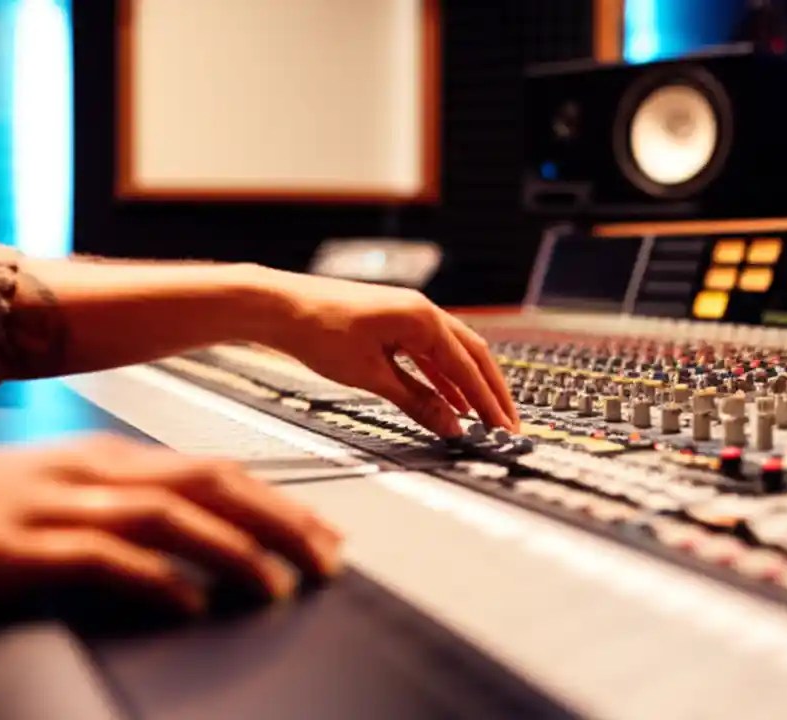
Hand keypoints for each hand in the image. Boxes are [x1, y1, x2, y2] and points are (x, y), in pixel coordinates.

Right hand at [0, 435, 341, 644]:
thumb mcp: (47, 496)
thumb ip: (113, 507)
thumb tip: (183, 537)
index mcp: (100, 457)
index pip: (211, 469)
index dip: (276, 500)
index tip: (319, 533)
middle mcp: (87, 470)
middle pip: (209, 483)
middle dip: (279, 519)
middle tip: (327, 556)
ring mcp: (54, 505)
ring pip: (170, 515)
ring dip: (234, 550)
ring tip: (278, 583)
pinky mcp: (19, 549)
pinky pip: (105, 558)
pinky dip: (157, 579)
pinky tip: (191, 602)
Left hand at [259, 270, 519, 437]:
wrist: (279, 306)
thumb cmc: (319, 331)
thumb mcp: (371, 376)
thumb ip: (416, 402)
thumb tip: (450, 426)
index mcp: (422, 318)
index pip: (467, 366)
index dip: (488, 401)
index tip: (503, 427)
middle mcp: (422, 311)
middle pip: (472, 355)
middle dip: (491, 392)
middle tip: (508, 423)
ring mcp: (408, 314)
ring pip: (453, 353)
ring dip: (470, 384)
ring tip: (485, 416)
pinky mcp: (393, 322)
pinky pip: (430, 352)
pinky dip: (444, 376)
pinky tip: (450, 399)